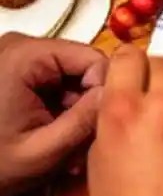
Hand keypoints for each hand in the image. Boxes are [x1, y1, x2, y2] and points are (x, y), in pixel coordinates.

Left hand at [0, 33, 106, 195]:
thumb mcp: (42, 150)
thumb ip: (84, 120)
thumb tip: (116, 94)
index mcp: (26, 55)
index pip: (94, 59)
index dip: (103, 93)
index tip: (95, 126)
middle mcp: (20, 45)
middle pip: (82, 69)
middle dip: (86, 106)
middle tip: (81, 145)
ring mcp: (14, 56)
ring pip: (69, 78)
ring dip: (72, 112)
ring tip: (64, 148)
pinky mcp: (12, 68)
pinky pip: (51, 83)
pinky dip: (55, 110)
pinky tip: (49, 136)